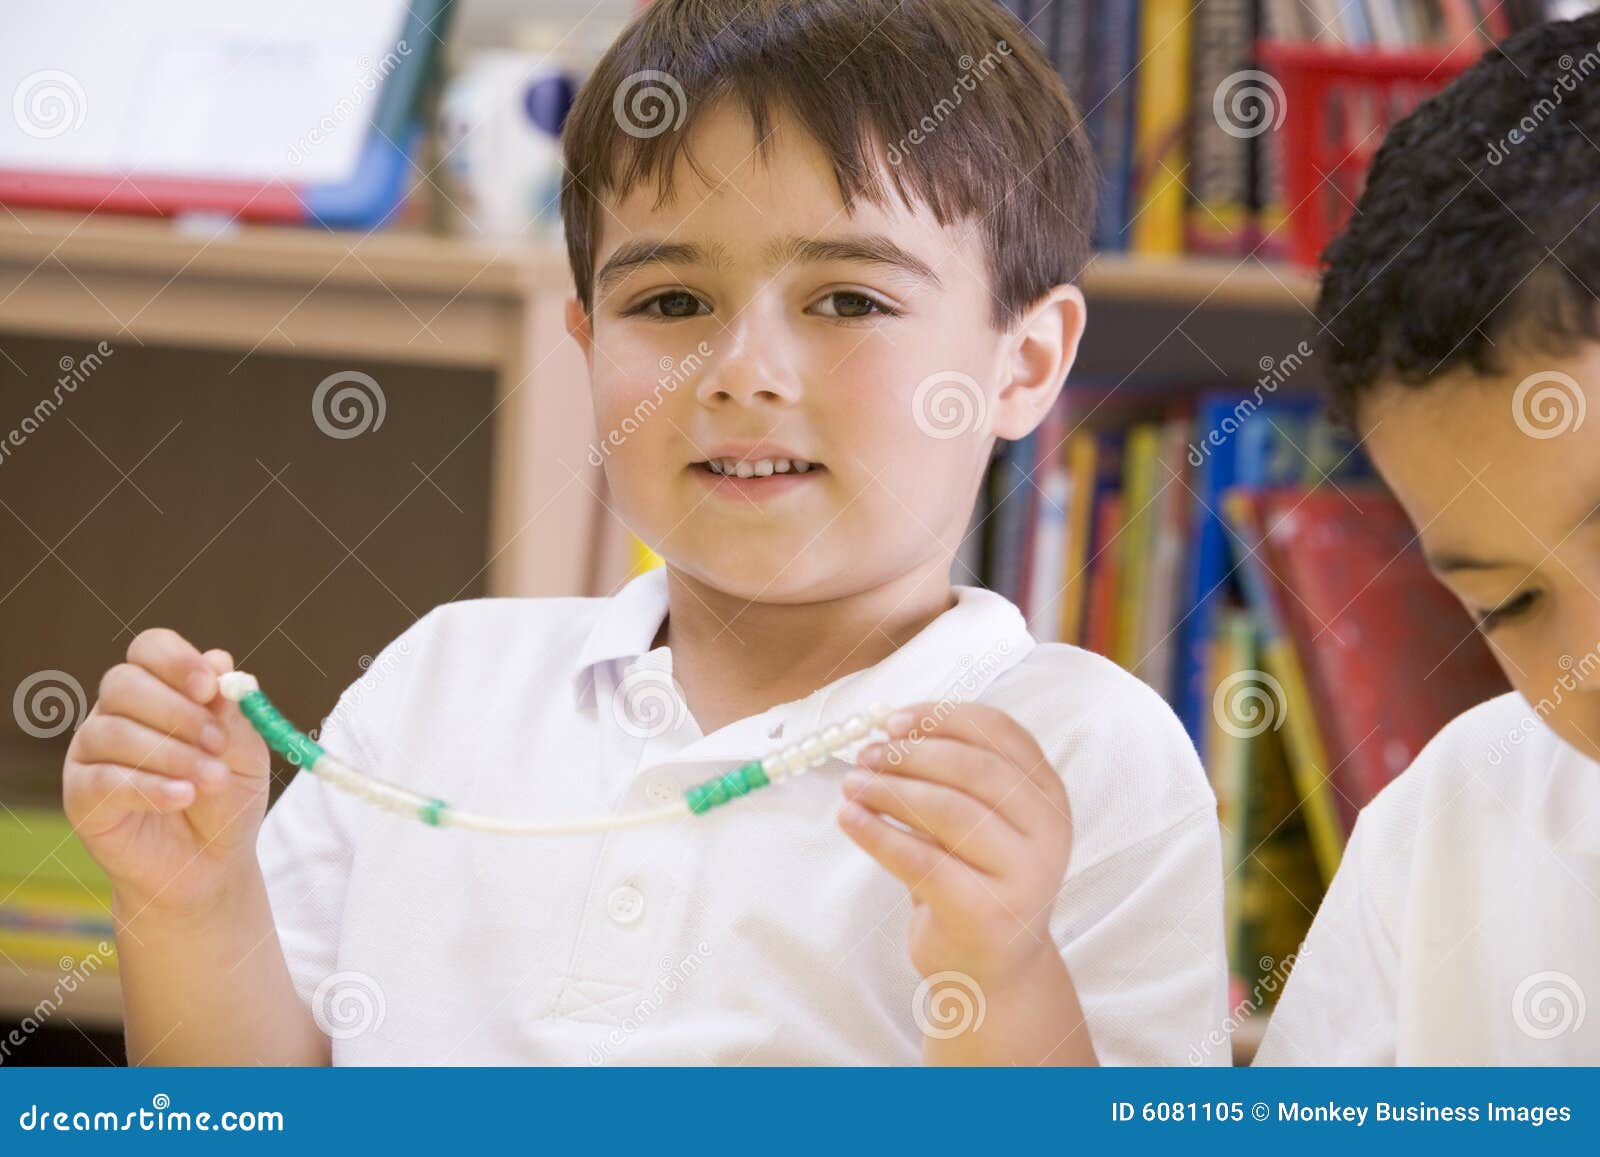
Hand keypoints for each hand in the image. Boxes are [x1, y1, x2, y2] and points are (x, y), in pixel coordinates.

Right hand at [63, 628, 270, 916]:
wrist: (211, 863)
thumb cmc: (227, 796)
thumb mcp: (245, 751)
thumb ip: (231, 711)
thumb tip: (219, 660)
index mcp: (159, 689)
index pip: (150, 649)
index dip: (177, 661)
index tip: (211, 686)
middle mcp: (117, 713)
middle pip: (124, 683)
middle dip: (178, 711)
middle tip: (218, 743)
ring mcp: (92, 753)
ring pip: (115, 732)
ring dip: (174, 754)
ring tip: (214, 780)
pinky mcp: (82, 796)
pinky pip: (105, 780)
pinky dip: (150, 786)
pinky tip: (184, 796)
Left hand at [836, 702, 1072, 987]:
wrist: (992, 965)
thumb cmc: (974, 875)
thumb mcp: (976, 817)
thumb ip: (950, 774)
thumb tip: (887, 733)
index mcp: (1048, 793)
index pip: (998, 732)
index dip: (941, 718)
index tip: (892, 721)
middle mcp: (1048, 830)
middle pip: (973, 769)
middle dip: (909, 755)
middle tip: (864, 756)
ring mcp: (1025, 874)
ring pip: (949, 812)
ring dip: (890, 791)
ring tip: (853, 785)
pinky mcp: (987, 913)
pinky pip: (922, 862)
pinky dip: (878, 835)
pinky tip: (850, 820)